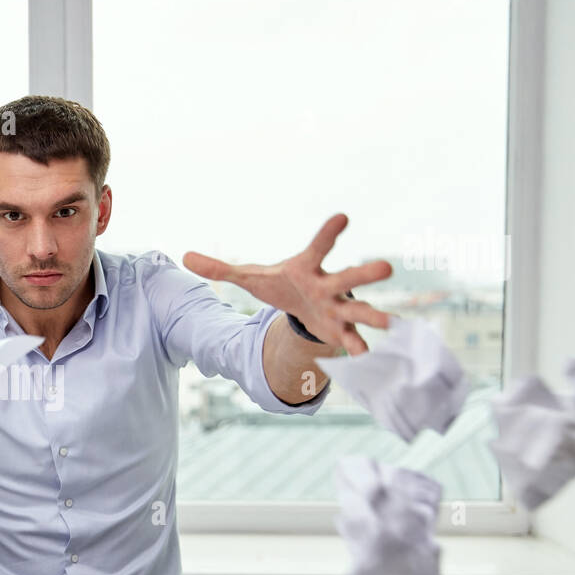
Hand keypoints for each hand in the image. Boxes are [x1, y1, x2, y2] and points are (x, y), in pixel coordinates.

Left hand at [183, 213, 393, 354]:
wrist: (302, 307)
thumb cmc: (281, 286)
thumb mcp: (250, 278)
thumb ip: (220, 268)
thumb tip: (184, 256)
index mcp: (307, 268)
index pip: (319, 247)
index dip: (330, 233)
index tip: (344, 217)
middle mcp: (328, 286)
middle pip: (348, 278)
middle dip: (365, 274)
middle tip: (386, 267)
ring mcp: (338, 309)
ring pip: (359, 311)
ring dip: (373, 316)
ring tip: (390, 323)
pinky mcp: (340, 331)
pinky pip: (352, 339)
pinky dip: (359, 348)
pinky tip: (367, 357)